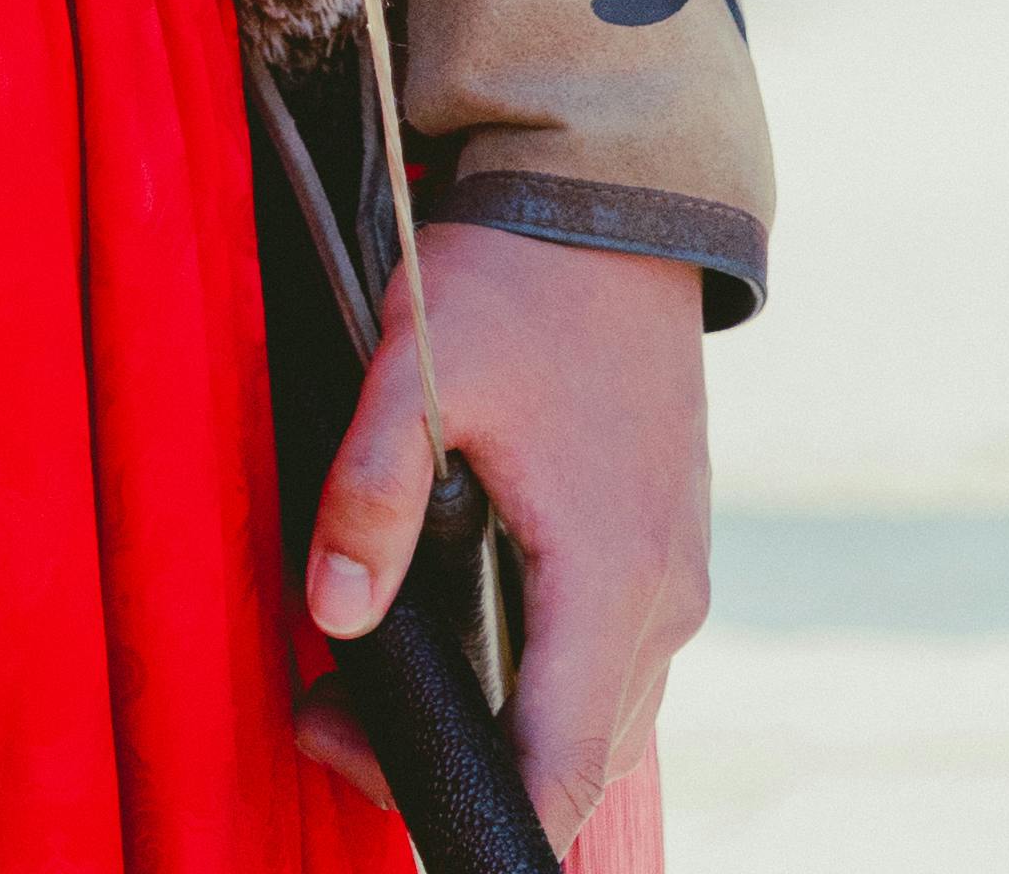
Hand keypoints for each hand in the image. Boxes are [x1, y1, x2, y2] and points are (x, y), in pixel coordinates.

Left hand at [300, 222, 707, 850]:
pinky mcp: (664, 545)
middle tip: (334, 714)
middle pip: (571, 755)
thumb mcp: (421, 365)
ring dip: (498, 718)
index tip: (391, 797)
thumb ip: (373, 492)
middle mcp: (661, 601)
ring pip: (592, 710)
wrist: (616, 196)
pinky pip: (606, 656)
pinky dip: (536, 669)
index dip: (480, 814)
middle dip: (458, 763)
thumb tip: (335, 619)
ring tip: (372, 675)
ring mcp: (674, 576)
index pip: (562, 769)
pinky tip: (456, 622)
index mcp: (611, 578)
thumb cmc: (520, 277)